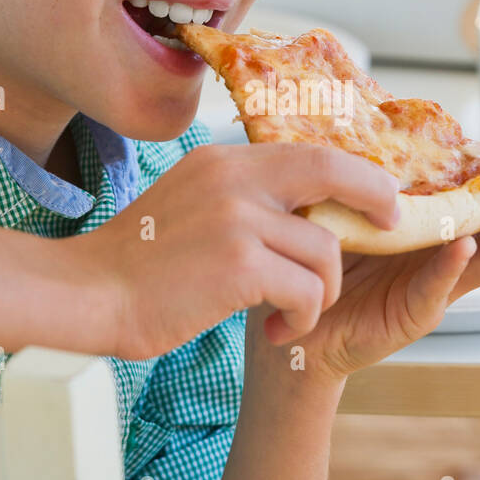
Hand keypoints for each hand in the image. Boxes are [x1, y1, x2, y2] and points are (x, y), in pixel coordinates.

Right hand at [67, 142, 398, 360]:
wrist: (87, 295)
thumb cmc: (135, 263)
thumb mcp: (188, 203)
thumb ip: (238, 196)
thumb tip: (297, 208)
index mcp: (222, 163)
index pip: (307, 151)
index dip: (354, 172)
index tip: (377, 195)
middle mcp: (233, 179)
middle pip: (332, 171)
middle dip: (374, 198)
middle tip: (391, 224)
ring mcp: (237, 219)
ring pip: (324, 250)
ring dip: (322, 290)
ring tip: (295, 312)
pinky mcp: (239, 265)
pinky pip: (307, 289)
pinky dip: (303, 315)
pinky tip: (278, 329)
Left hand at [256, 130, 479, 380]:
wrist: (303, 319)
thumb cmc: (335, 254)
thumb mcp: (365, 201)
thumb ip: (386, 169)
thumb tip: (383, 105)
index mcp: (449, 224)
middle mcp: (455, 254)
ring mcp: (440, 285)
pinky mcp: (412, 312)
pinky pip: (437, 289)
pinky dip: (452, 268)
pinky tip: (465, 247)